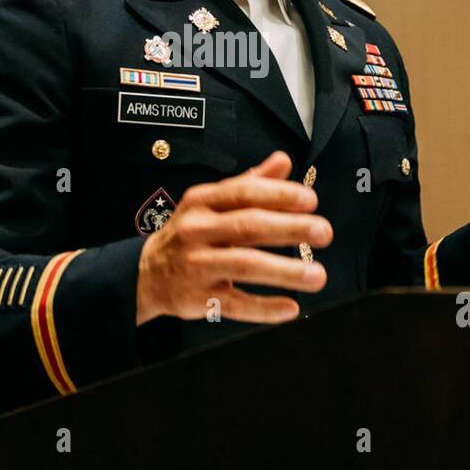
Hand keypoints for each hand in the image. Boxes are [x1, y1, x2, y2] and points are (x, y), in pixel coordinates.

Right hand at [135, 151, 332, 324]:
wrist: (145, 274)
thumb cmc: (189, 234)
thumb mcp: (210, 203)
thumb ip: (249, 184)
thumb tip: (283, 160)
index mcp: (202, 202)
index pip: (243, 193)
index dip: (278, 195)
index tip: (311, 200)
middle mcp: (196, 231)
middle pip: (248, 227)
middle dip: (289, 228)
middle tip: (325, 231)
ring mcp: (196, 266)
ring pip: (245, 266)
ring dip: (285, 271)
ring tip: (318, 275)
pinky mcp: (198, 299)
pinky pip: (235, 305)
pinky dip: (265, 308)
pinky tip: (291, 308)